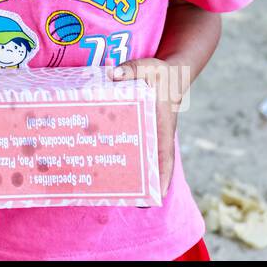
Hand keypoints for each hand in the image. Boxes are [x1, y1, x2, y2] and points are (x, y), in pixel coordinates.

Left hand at [111, 58, 183, 195]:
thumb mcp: (150, 67)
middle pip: (149, 165)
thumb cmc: (161, 73)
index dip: (162, 179)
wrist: (170, 72)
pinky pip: (127, 141)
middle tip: (123, 198)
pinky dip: (117, 150)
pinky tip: (96, 154)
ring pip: (136, 156)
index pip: (164, 158)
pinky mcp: (136, 126)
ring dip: (125, 170)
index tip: (155, 198)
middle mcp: (155, 135)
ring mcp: (146, 133)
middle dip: (139, 183)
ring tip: (104, 184)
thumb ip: (133, 69)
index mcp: (163, 128)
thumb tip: (114, 74)